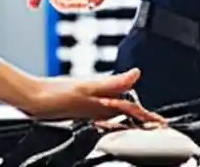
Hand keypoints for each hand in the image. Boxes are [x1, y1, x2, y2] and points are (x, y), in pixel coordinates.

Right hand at [18, 70, 166, 124]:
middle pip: (126, 115)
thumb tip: (135, 74)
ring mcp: (92, 112)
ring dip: (129, 115)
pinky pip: (105, 111)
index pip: (133, 112)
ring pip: (116, 114)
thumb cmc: (59, 95)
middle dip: (141, 118)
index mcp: (105, 108)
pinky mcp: (83, 109)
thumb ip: (114, 81)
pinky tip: (112, 106)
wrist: (36, 100)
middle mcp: (101, 112)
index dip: (149, 117)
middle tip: (156, 121)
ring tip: (140, 115)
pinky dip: (114, 110)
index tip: (162, 124)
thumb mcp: (89, 85)